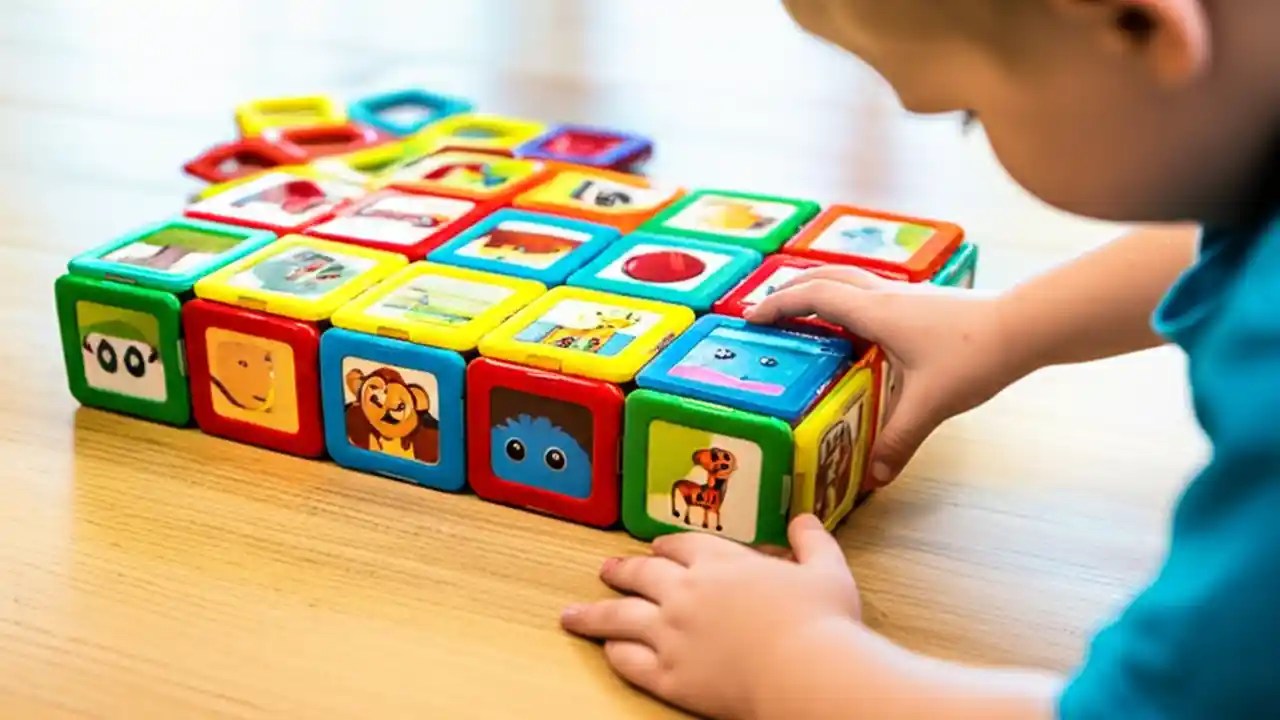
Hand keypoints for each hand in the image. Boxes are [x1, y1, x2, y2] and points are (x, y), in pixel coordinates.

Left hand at [560, 516, 860, 719]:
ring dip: (593, 612)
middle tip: (605, 570)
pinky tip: (606, 650)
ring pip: (619, 617)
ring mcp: (672, 634)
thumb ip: (811, 541)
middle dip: (621, 571)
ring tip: (571, 614)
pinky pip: (630, 662)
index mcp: (720, 562)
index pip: (681, 545)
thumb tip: (804, 519)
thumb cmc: (821, 621)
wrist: (807, 671)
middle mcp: (686, 592)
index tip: (655, 547)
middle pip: (641, 575)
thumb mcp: (825, 569)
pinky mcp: (670, 676)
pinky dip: (615, 653)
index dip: (664, 545)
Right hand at [746, 266, 1017, 486]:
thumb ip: (898, 441)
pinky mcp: (922, 302)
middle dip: (790, 289)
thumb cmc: (976, 356)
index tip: (750, 318)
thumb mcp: (930, 404)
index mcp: (876, 313)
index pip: (814, 298)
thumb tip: (874, 477)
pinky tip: (856, 326)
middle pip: (825, 277)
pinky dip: (849, 299)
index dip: (778, 305)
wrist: (1025, 326)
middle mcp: (886, 296)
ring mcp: (906, 295)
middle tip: (767, 310)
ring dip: (820, 288)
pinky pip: (872, 291)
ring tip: (802, 312)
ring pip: (850, 279)